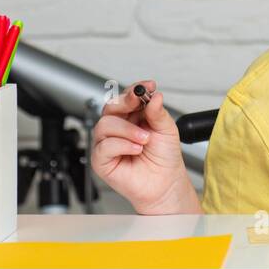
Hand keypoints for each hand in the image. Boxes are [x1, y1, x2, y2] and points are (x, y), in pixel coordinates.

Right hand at [90, 79, 200, 213]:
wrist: (165, 183)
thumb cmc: (164, 157)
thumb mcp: (167, 129)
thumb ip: (158, 112)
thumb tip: (154, 96)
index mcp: (132, 117)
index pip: (126, 97)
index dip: (135, 90)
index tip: (148, 86)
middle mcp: (117, 127)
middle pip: (110, 106)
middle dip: (126, 103)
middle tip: (140, 105)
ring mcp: (107, 143)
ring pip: (105, 124)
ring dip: (127, 129)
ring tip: (144, 139)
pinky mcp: (101, 160)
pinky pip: (104, 146)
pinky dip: (122, 145)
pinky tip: (136, 149)